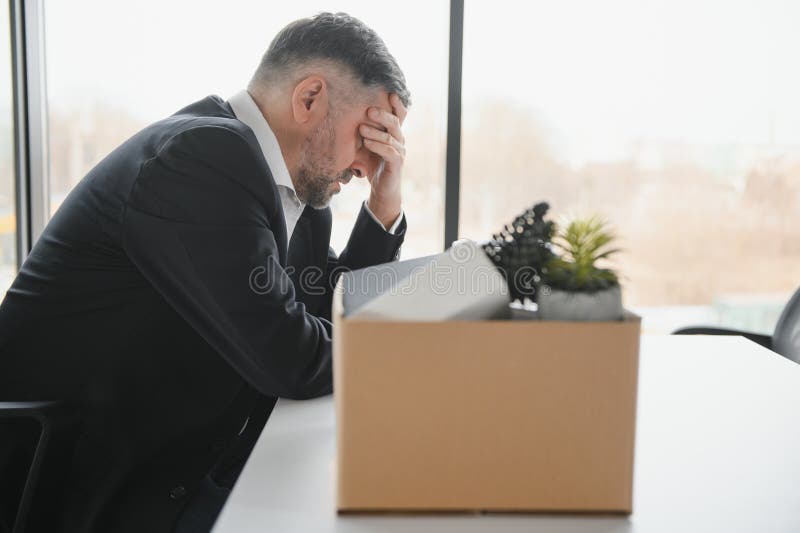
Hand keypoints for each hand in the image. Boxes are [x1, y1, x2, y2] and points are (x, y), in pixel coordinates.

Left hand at [361, 93, 406, 228]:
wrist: (381, 189)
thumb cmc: (372, 164)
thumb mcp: (366, 145)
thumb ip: (362, 131)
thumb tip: (344, 115)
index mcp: (394, 133)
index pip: (399, 115)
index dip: (397, 104)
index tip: (389, 93)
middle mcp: (399, 140)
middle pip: (395, 122)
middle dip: (382, 115)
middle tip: (369, 110)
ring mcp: (400, 152)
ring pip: (389, 137)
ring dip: (375, 131)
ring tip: (361, 128)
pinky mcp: (396, 163)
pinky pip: (388, 151)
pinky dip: (377, 145)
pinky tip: (367, 142)